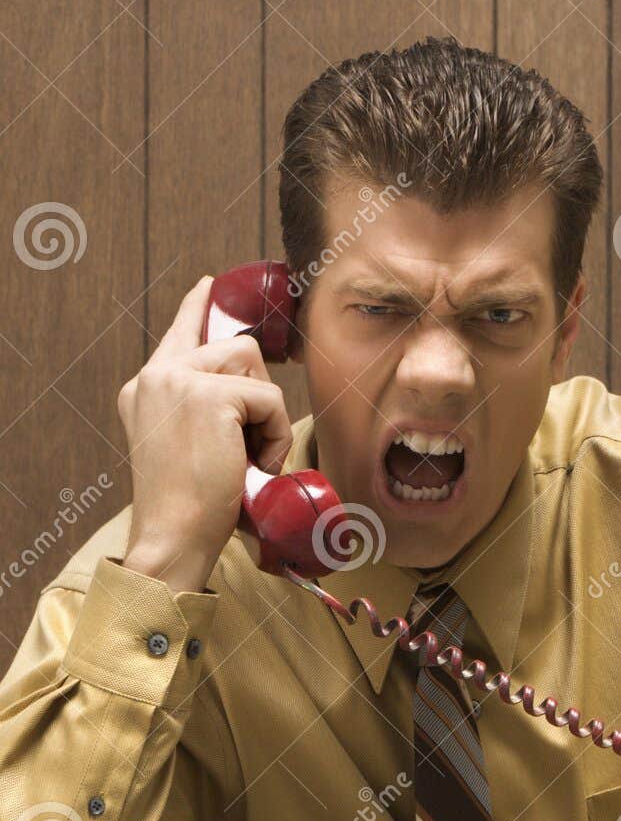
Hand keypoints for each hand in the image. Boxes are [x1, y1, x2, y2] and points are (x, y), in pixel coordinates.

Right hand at [117, 275, 294, 590]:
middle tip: (250, 445)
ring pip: (255, 368)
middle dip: (260, 394)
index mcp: (145, 387)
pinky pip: (270, 399)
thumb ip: (203, 410)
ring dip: (267, 416)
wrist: (173, 535)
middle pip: (237, 349)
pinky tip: (253, 464)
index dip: (198, 308)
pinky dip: (274, 434)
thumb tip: (246, 391)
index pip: (179, 332)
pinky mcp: (207, 393)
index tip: (210, 284)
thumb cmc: (191, 507)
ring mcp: (177, 379)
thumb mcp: (188, 446)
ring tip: (247, 457)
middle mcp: (155, 375)